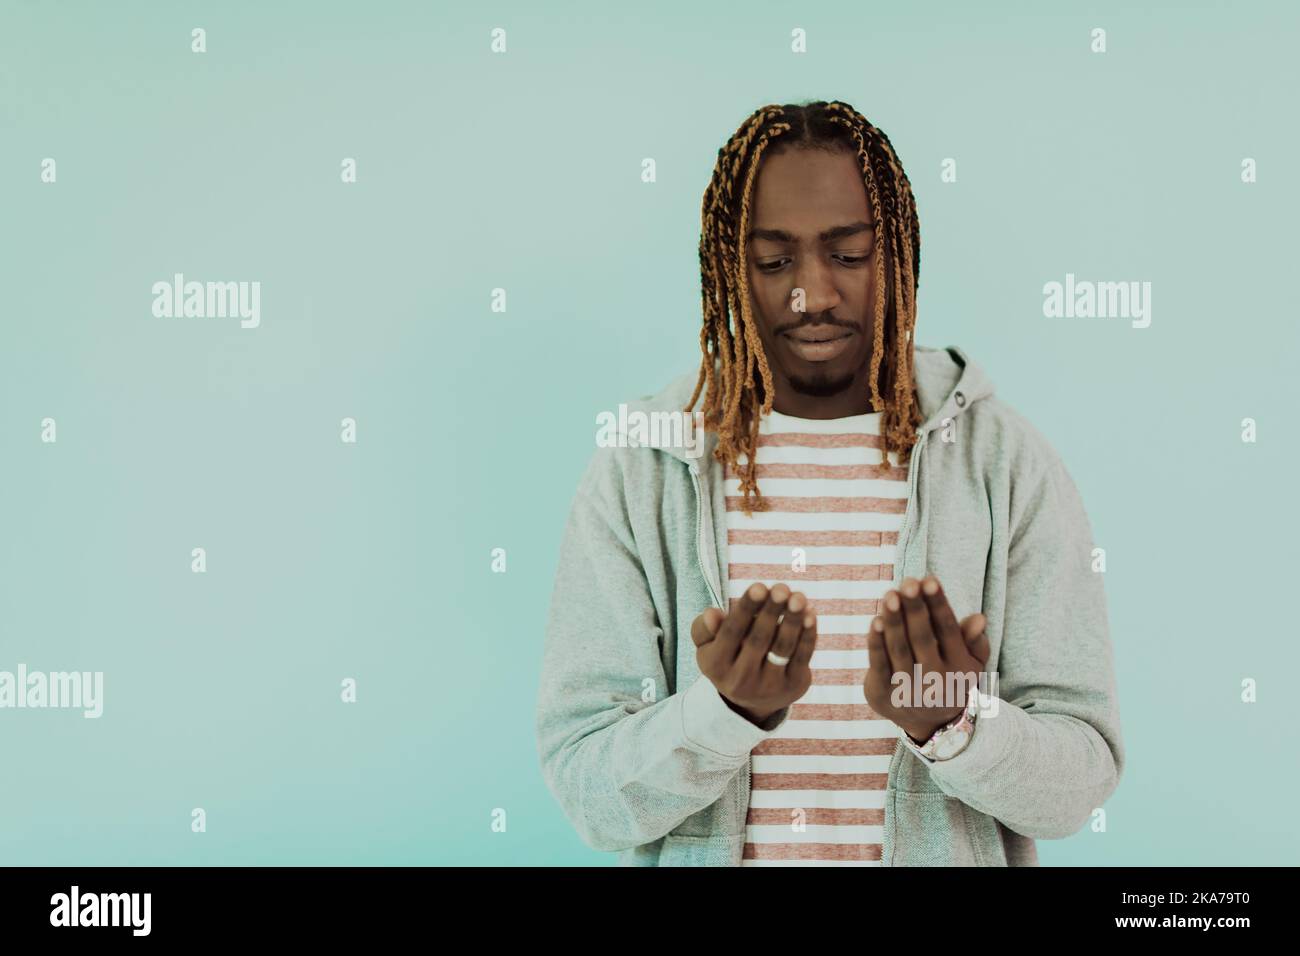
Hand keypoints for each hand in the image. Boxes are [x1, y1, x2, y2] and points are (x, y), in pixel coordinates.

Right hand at [690, 582, 817, 726]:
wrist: (753, 700)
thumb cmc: (729, 657)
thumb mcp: (708, 646)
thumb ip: (704, 628)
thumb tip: (711, 613)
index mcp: (716, 665)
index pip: (731, 632)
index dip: (746, 609)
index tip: (759, 587)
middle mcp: (741, 679)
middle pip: (758, 639)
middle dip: (771, 611)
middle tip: (781, 588)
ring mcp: (768, 686)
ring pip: (782, 648)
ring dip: (793, 620)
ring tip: (798, 597)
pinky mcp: (793, 686)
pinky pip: (802, 657)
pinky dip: (807, 635)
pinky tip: (810, 614)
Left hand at [863, 575, 990, 742]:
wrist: (929, 723)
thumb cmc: (950, 678)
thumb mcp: (970, 663)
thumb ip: (975, 640)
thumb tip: (979, 618)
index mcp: (959, 667)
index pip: (948, 630)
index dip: (938, 604)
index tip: (929, 579)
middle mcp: (935, 680)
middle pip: (922, 637)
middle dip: (914, 608)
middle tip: (907, 582)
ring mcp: (908, 689)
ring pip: (899, 648)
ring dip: (893, 620)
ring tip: (889, 594)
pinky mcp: (883, 694)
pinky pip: (879, 664)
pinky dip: (876, 642)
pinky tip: (875, 620)